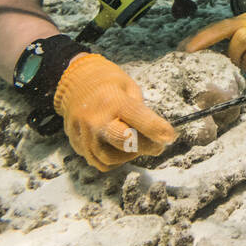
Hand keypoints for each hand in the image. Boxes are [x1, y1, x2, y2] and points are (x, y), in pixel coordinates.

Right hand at [53, 54, 176, 170]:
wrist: (75, 83)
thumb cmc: (108, 84)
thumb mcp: (129, 87)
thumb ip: (141, 111)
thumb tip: (157, 136)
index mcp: (113, 101)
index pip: (138, 118)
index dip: (157, 130)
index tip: (171, 136)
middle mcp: (96, 120)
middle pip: (125, 142)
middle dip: (147, 146)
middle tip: (159, 145)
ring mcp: (85, 135)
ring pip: (112, 158)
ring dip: (130, 154)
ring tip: (135, 141)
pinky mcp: (78, 145)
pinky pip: (101, 162)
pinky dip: (114, 159)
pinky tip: (119, 146)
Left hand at [181, 12, 245, 69]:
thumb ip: (234, 42)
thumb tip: (213, 56)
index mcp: (241, 21)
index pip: (217, 28)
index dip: (201, 38)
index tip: (184, 48)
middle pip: (223, 28)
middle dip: (205, 39)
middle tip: (191, 51)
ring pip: (239, 39)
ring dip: (235, 54)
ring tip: (240, 62)